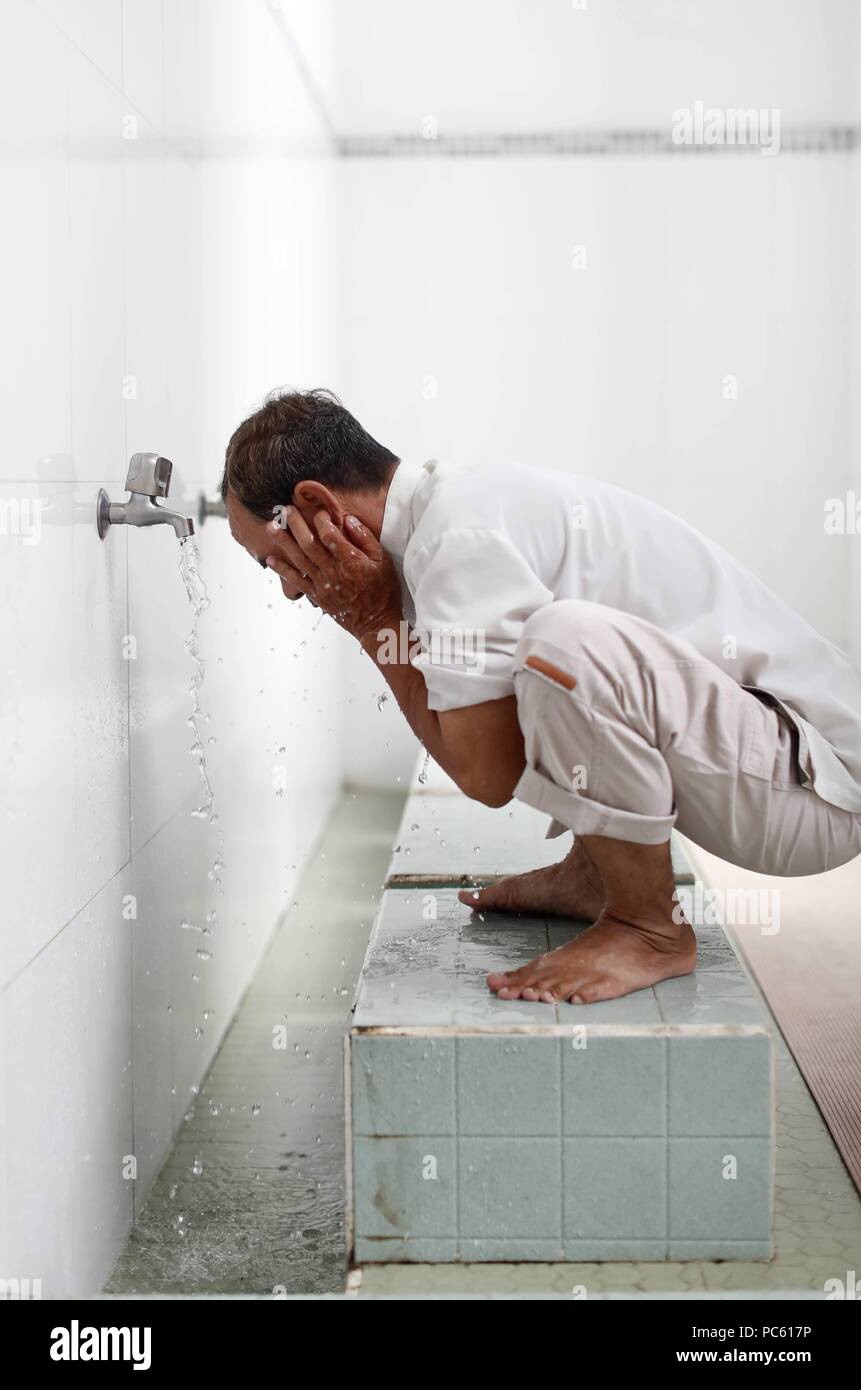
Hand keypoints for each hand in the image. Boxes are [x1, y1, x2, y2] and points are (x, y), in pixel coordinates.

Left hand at [265, 507, 403, 642]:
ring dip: (283, 542)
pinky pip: (296, 581)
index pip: (329, 534)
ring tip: (271, 526)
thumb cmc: (383, 592)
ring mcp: (323, 584)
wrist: (377, 623)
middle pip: (309, 543)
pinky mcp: (317, 596)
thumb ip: (366, 539)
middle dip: (296, 524)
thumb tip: (349, 520)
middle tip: (286, 510)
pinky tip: (270, 559)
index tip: (320, 512)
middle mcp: (333, 570)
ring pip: (299, 559)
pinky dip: (282, 570)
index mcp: (351, 560)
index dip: (321, 520)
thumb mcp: (383, 561)